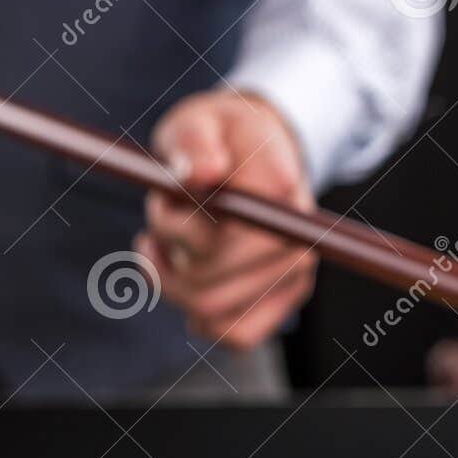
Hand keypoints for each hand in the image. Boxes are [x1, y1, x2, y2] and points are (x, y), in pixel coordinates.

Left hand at [138, 89, 316, 350]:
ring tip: (166, 243)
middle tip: (159, 216)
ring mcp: (295, 276)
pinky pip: (236, 336)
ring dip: (172, 282)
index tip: (167, 198)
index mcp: (281, 192)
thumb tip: (200, 173)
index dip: (179, 231)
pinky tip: (186, 278)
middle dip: (167, 257)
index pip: (224, 242)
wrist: (258, 152)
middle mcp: (298, 241)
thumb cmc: (222, 136)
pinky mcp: (284, 300)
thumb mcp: (198, 121)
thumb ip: (194, 142)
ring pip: (212, 313)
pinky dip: (199, 316)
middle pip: (211, 287)